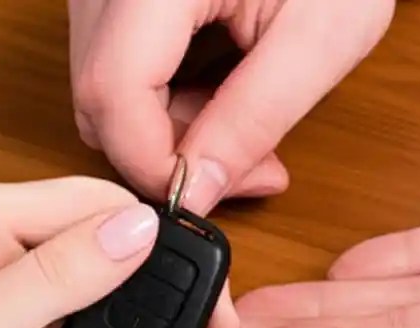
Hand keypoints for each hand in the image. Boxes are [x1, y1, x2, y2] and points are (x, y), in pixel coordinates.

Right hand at [68, 0, 394, 210]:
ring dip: (165, 129)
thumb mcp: (322, 37)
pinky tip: (218, 86)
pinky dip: (160, 97)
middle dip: (165, 153)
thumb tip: (196, 192)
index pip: (114, 90)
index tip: (206, 198)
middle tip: (251, 164)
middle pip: (96, 95)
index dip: (153, 163)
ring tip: (242, 117)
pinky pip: (113, 64)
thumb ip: (255, 117)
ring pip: (100, 87)